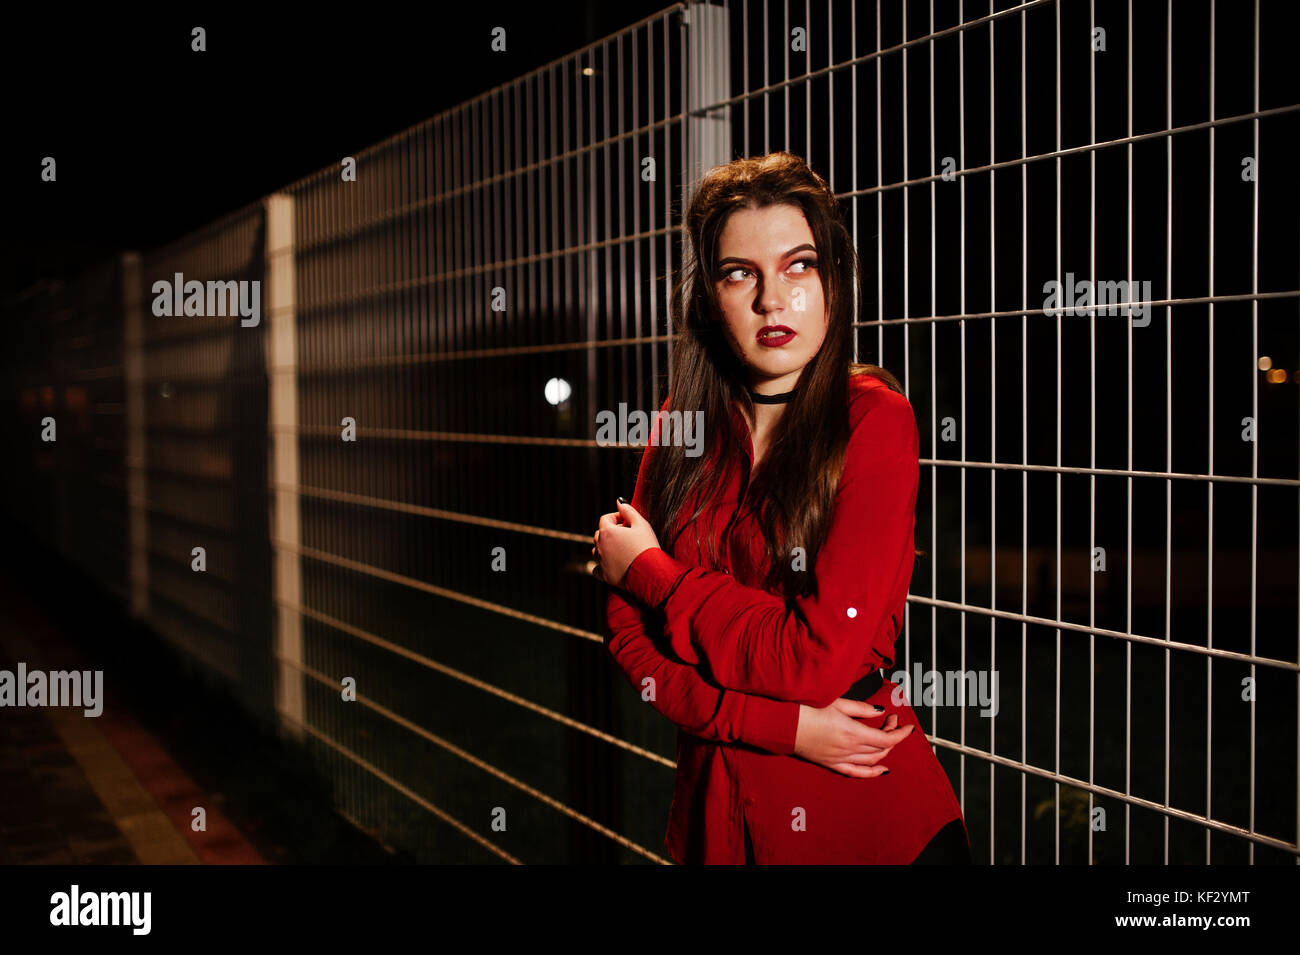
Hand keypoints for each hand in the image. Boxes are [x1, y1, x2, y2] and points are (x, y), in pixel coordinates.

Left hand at [591, 501, 661, 589]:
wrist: (651, 573)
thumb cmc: (647, 547)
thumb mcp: (642, 524)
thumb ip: (628, 510)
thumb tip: (619, 501)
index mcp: (607, 532)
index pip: (605, 519)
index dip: (616, 518)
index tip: (627, 522)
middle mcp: (600, 546)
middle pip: (599, 534)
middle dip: (611, 533)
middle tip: (627, 536)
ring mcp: (601, 562)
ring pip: (596, 551)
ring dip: (605, 548)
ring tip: (621, 550)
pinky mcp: (605, 575)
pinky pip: (597, 569)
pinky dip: (602, 565)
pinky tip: (613, 564)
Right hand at [792, 698, 915, 777]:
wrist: (784, 725)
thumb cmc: (808, 709)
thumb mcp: (837, 702)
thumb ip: (861, 708)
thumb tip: (880, 711)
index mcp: (853, 733)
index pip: (886, 738)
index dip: (900, 733)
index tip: (908, 726)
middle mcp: (850, 749)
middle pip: (881, 748)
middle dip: (892, 735)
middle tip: (892, 722)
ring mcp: (841, 758)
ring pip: (872, 760)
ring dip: (884, 751)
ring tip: (887, 738)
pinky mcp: (831, 763)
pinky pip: (856, 772)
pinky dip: (871, 773)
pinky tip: (881, 770)